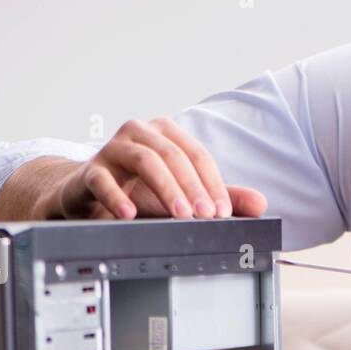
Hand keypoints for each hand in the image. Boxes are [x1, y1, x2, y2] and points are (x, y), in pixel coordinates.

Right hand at [41, 117, 267, 220]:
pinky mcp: (90, 170)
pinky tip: (131, 214)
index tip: (223, 212)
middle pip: (173, 155)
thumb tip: (260, 204)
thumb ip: (217, 196)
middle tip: (206, 216)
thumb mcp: (182, 194)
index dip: (212, 182)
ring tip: (180, 214)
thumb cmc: (137, 191)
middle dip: (193, 187)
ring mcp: (112, 149)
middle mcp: (139, 134)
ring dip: (166, 188)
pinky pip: (103, 180)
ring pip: (144, 160)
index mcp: (165, 134)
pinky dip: (118, 197)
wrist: (90, 198)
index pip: (196, 154)